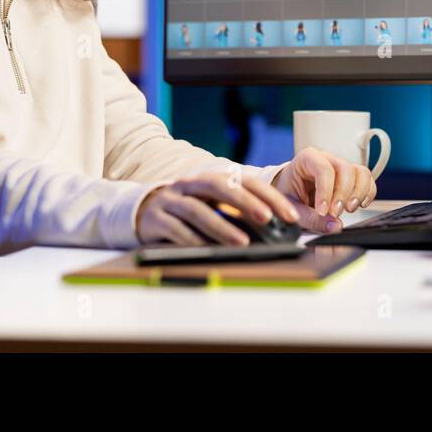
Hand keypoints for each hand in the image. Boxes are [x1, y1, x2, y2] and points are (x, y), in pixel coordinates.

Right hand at [135, 171, 300, 245]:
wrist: (142, 213)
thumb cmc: (187, 213)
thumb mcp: (212, 207)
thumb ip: (237, 214)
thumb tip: (275, 231)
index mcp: (209, 180)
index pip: (243, 180)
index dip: (268, 195)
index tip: (289, 215)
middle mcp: (189, 185)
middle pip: (218, 185)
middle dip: (244, 201)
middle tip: (267, 218)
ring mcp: (170, 200)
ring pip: (197, 210)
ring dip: (221, 226)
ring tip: (242, 243)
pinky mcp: (155, 219)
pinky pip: (176, 229)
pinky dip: (194, 241)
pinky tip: (210, 251)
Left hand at [272, 147, 377, 233]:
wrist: (292, 190)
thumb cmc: (290, 193)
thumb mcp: (293, 207)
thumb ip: (311, 218)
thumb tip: (335, 226)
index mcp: (307, 158)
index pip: (322, 169)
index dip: (326, 191)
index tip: (323, 211)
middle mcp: (326, 158)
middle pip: (345, 169)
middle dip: (343, 194)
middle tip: (335, 214)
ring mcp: (340, 165)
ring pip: (360, 172)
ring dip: (358, 193)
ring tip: (349, 209)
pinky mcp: (351, 176)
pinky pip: (367, 179)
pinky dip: (368, 192)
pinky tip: (360, 204)